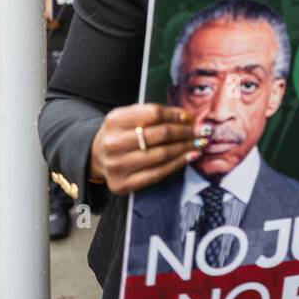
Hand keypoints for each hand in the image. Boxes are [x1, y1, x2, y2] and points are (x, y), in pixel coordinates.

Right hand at [89, 103, 207, 194]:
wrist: (97, 156)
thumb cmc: (120, 134)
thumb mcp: (129, 117)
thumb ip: (153, 114)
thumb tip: (187, 118)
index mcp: (114, 120)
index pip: (153, 114)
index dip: (175, 115)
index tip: (190, 118)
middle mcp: (113, 143)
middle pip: (160, 134)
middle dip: (185, 132)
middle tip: (201, 131)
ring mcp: (117, 165)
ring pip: (161, 154)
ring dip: (185, 148)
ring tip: (199, 144)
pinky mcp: (122, 184)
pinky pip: (158, 173)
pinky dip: (178, 164)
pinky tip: (189, 157)